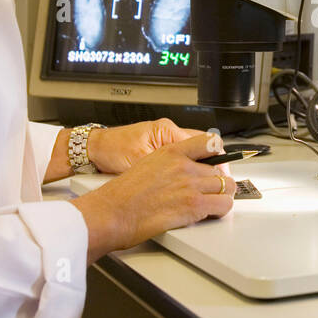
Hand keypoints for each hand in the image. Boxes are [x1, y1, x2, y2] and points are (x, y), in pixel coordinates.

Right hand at [73, 133, 235, 261]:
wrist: (112, 212)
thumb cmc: (123, 194)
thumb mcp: (147, 163)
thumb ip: (171, 163)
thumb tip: (187, 169)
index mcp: (172, 151)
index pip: (211, 142)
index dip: (221, 155)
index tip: (221, 164)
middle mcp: (183, 165)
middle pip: (221, 170)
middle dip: (219, 182)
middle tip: (214, 191)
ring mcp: (189, 185)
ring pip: (226, 187)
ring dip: (223, 196)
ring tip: (214, 203)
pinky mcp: (192, 205)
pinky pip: (223, 205)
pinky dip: (221, 210)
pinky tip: (211, 213)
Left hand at [88, 118, 207, 174]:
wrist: (94, 149)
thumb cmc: (112, 152)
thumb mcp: (141, 162)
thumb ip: (167, 169)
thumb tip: (188, 182)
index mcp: (167, 131)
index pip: (205, 143)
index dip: (217, 162)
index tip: (222, 176)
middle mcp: (169, 132)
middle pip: (205, 147)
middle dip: (213, 166)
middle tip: (218, 185)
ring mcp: (165, 139)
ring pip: (196, 153)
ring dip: (202, 168)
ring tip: (205, 185)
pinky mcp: (160, 147)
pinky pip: (183, 156)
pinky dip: (189, 168)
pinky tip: (188, 181)